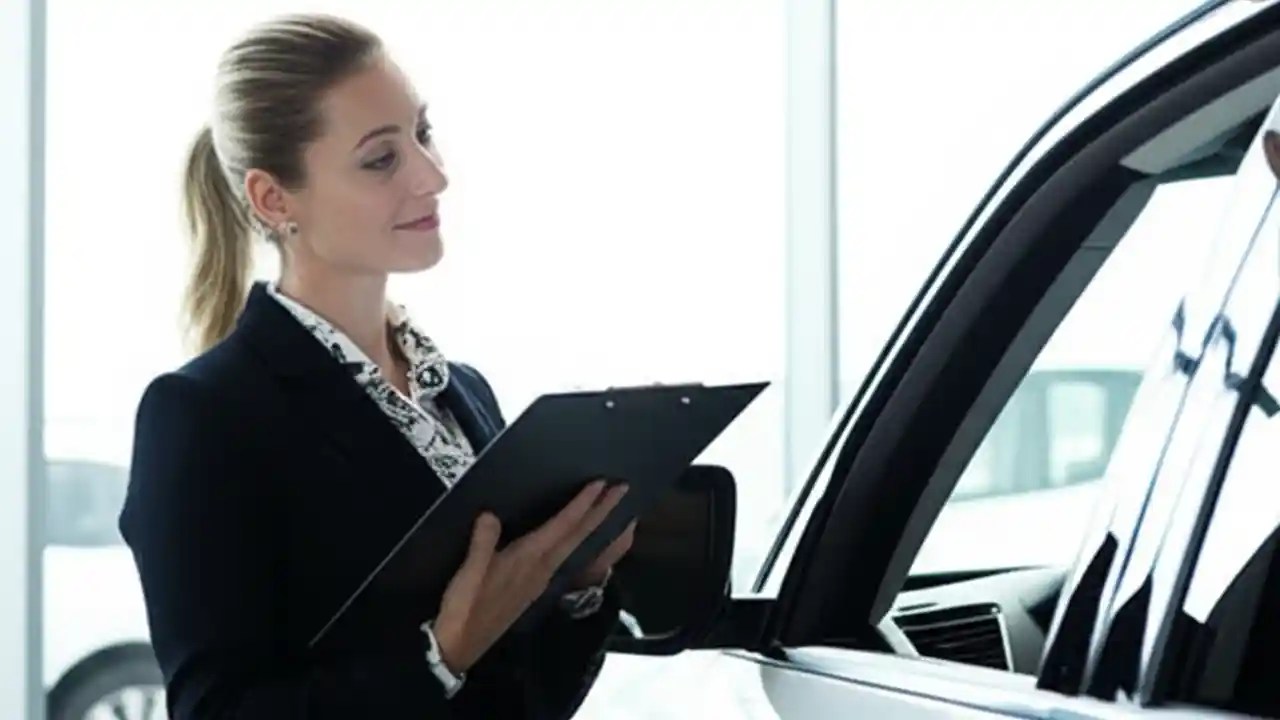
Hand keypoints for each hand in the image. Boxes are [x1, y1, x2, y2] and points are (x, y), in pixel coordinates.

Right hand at [432, 480, 627, 673]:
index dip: (583, 504)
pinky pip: (563, 557)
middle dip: (601, 511)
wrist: (460, 646)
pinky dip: (577, 541)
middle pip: (579, 535)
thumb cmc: (464, 607)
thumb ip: (483, 542)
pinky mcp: (533, 588)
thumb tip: (491, 514)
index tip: (602, 484)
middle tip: (623, 489)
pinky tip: (575, 539)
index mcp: (530, 560)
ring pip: (574, 546)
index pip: (564, 526)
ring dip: (593, 525)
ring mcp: (540, 579)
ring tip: (607, 508)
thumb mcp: (469, 573)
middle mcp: (542, 568)